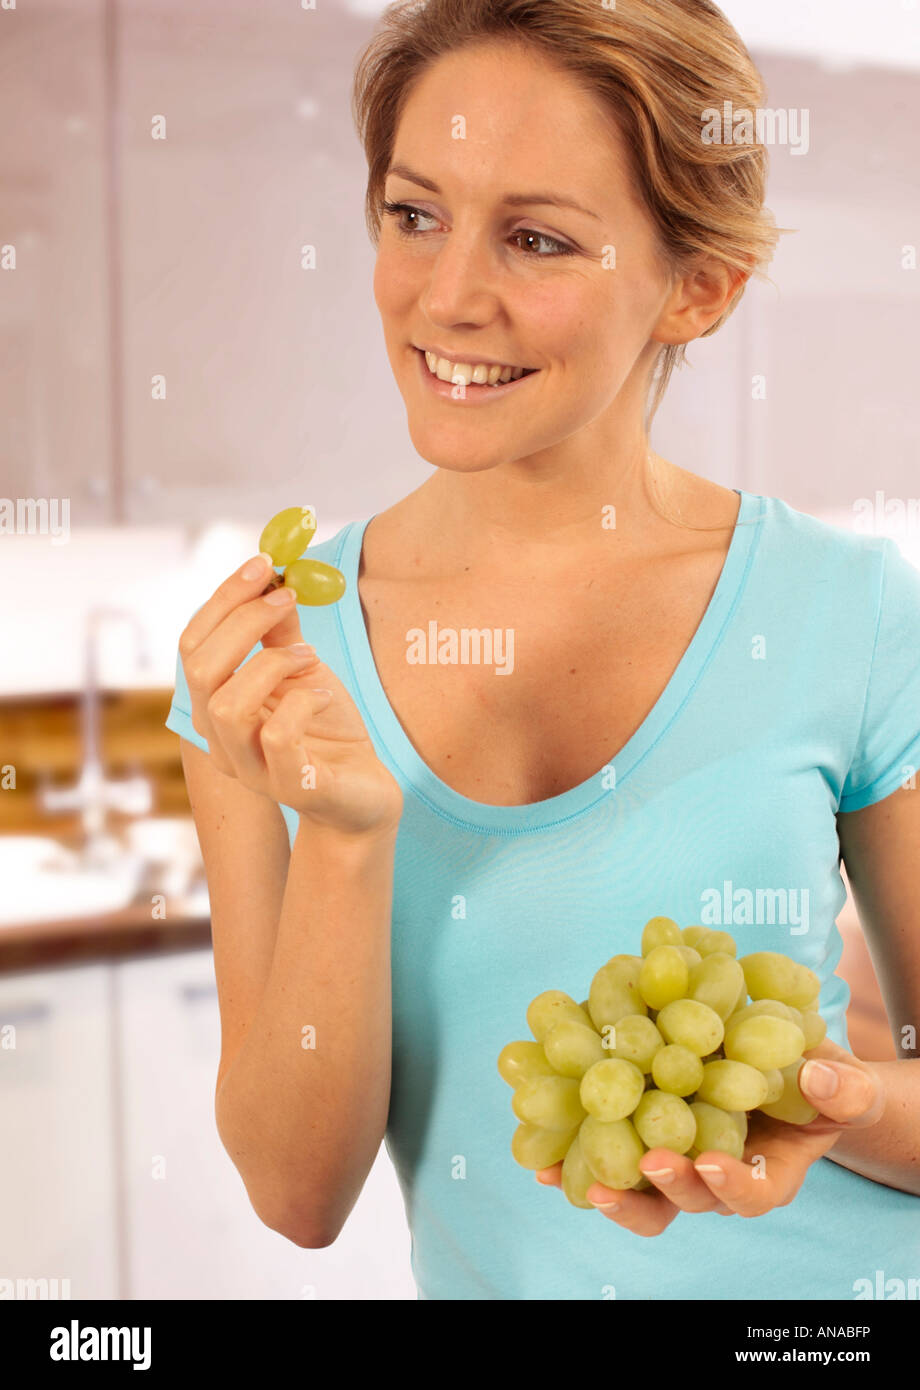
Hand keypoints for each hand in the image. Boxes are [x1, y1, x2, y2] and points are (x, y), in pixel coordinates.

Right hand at [179, 552, 402, 835]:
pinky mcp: (291, 787)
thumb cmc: (326, 731)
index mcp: (214, 706)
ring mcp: (252, 768)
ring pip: (227, 706)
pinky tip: (325, 695)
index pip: (192, 645)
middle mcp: (221, 740)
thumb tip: (274, 577)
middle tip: (289, 598)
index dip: (222, 600)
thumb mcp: (302, 671)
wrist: (364, 794)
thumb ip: (280, 632)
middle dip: (243, 621)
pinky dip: (304, 703)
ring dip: (273, 665)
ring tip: (311, 658)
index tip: (263, 564)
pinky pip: (279, 739)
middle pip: (200, 669)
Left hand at [535, 1039, 884, 1235]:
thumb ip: (843, 1088)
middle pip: (686, 1199)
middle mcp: (714, 1174)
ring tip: (572, 1171)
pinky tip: (540, 1146)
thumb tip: (817, 1075)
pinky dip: (572, 1149)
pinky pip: (605, 1148)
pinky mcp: (639, 1127)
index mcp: (768, 1170)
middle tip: (646, 1163)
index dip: (731, 1185)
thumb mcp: (845, 1083)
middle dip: (663, 1186)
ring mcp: (674, 1155)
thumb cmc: (819, 1079)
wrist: (781, 1058)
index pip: (753, 1194)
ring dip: (608, 1181)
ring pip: (639, 1188)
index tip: (711, 1164)